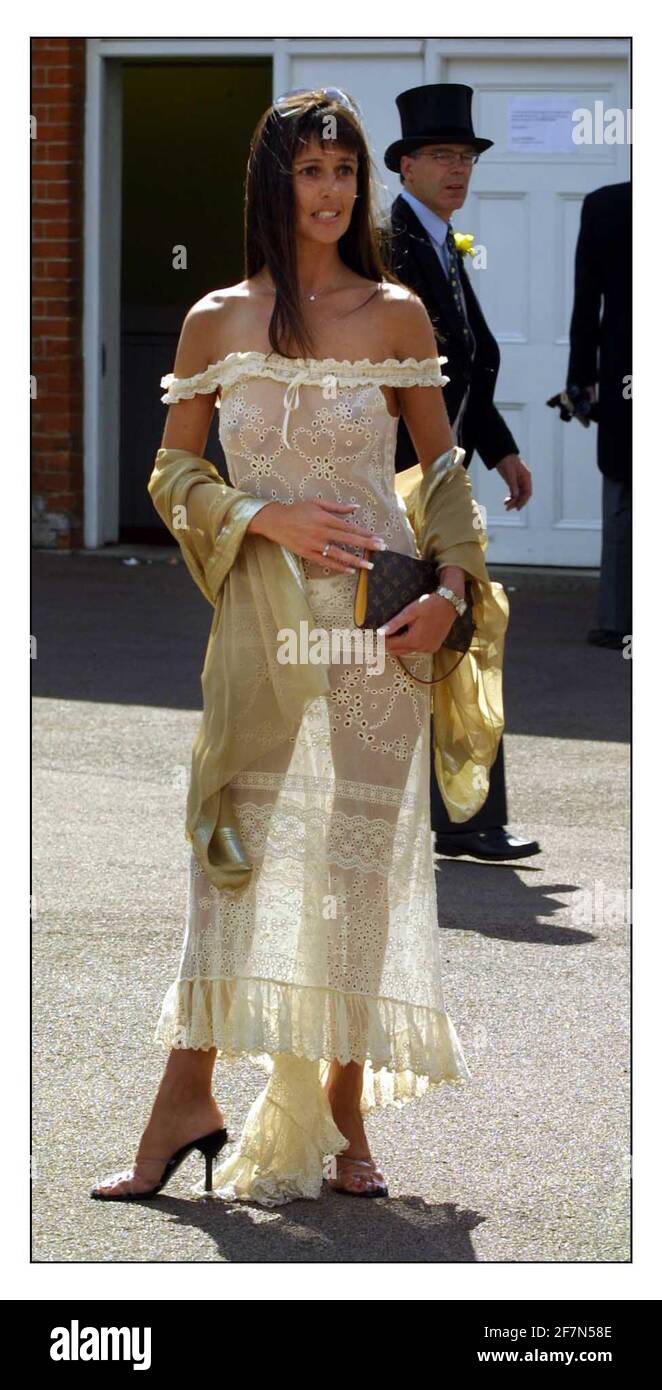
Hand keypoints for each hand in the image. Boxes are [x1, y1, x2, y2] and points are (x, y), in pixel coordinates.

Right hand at [247, 499, 384, 572]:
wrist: (275, 521)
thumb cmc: (297, 510)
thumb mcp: (317, 503)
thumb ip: (337, 507)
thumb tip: (356, 508)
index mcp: (324, 518)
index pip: (349, 527)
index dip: (364, 533)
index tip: (378, 537)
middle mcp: (321, 531)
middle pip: (348, 539)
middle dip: (366, 545)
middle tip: (381, 549)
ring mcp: (314, 544)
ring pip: (338, 554)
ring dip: (355, 560)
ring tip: (369, 565)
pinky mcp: (307, 553)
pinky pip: (326, 562)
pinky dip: (338, 566)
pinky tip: (350, 570)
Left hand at [376, 591, 458, 655]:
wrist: (449, 604)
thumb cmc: (430, 605)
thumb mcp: (410, 612)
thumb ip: (394, 624)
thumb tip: (380, 632)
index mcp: (414, 639)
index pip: (391, 645)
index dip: (382, 640)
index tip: (378, 633)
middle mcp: (422, 648)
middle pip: (398, 651)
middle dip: (390, 643)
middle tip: (385, 633)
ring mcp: (429, 649)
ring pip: (408, 651)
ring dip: (401, 644)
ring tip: (397, 632)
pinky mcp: (434, 647)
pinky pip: (418, 649)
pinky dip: (412, 644)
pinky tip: (411, 634)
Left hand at [495, 454, 531, 509]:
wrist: (501, 454)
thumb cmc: (507, 462)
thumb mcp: (510, 474)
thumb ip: (513, 485)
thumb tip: (515, 497)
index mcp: (526, 477)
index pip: (528, 492)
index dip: (523, 501)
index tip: (518, 507)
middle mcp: (524, 480)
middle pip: (523, 494)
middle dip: (517, 502)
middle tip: (508, 508)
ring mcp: (519, 480)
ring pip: (518, 494)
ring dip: (513, 500)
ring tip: (506, 505)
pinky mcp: (513, 481)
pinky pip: (514, 491)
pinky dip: (511, 496)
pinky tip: (506, 501)